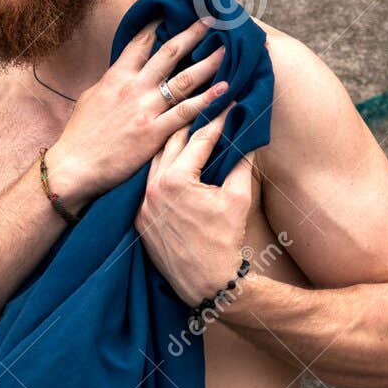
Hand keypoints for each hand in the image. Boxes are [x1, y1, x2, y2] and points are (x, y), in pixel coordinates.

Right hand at [45, 16, 227, 202]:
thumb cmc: (80, 135)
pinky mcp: (155, 133)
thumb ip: (112, 82)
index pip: (141, 42)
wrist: (74, 166)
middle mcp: (134, 88)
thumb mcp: (91, 98)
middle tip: (212, 21)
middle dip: (193, 34)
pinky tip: (225, 90)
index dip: (160, 25)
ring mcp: (146, 109)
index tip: (176, 13)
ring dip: (208, 63)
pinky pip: (187, 112)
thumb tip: (124, 71)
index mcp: (116, 76)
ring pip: (184, 79)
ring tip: (228, 51)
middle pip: (170, 53)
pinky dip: (208, 100)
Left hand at [133, 105, 255, 306]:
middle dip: (190, 123)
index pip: (198, 140)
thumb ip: (241, 162)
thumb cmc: (225, 241)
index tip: (228, 104)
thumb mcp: (238, 198)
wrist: (207, 283)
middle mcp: (153, 188)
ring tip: (189, 128)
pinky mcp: (140, 218)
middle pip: (171, 143)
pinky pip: (148, 184)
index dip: (216, 120)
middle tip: (206, 107)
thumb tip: (247, 137)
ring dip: (172, 144)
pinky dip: (161, 169)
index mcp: (176, 180)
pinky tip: (172, 160)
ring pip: (155, 161)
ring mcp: (142, 204)